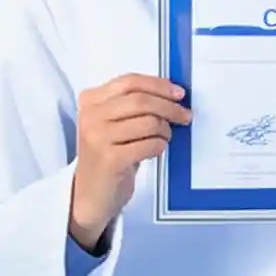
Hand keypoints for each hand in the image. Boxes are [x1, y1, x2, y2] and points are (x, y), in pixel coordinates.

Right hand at [68, 73, 191, 251]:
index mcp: (90, 100)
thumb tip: (172, 92)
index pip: (130, 82)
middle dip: (169, 106)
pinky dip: (160, 146)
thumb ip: (133, 103)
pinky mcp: (111, 159)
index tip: (178, 92)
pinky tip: (154, 150)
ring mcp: (98, 137)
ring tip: (164, 137)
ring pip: (149, 122)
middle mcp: (90, 116)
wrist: (90, 193)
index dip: (158, 85)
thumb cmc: (108, 154)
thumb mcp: (112, 123)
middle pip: (141, 100)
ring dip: (165, 130)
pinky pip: (150, 144)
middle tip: (185, 115)